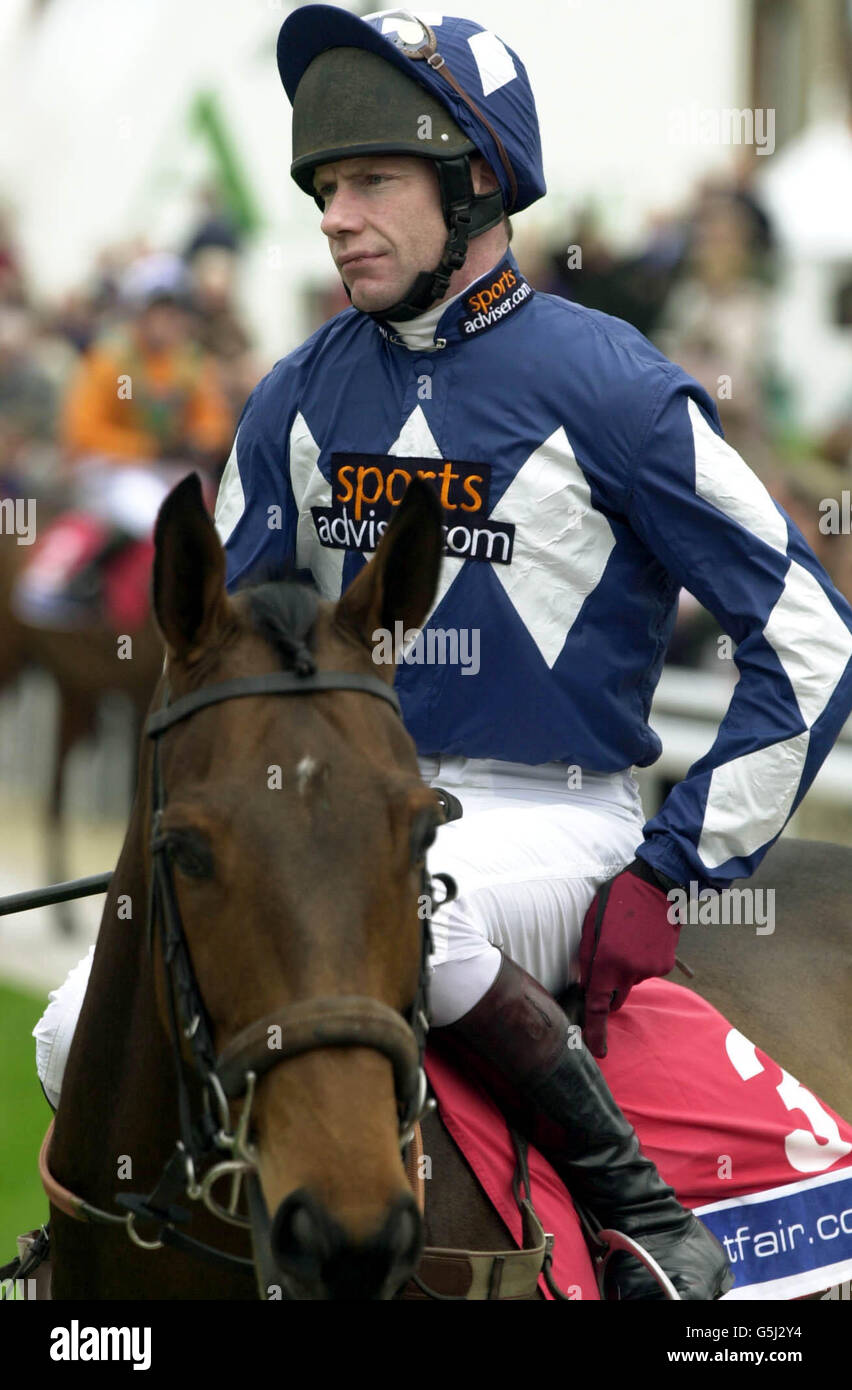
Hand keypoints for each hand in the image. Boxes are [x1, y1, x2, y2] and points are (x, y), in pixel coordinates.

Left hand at [578, 857, 680, 1057]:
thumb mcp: (592, 927)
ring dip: (627, 968)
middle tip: (609, 959)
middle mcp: (630, 971)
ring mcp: (650, 970)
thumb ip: (587, 960)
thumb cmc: (616, 901)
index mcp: (607, 962)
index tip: (597, 1052)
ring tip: (629, 937)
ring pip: (632, 982)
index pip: (598, 1007)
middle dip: (609, 988)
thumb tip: (587, 987)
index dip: (596, 1032)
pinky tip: (643, 939)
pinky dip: (643, 961)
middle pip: (616, 998)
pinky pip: (647, 972)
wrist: (656, 885)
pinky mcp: (665, 965)